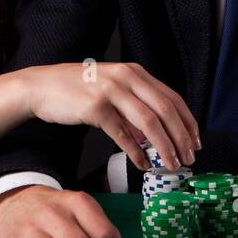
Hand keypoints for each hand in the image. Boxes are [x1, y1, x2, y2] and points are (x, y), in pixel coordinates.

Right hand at [20, 62, 199, 170]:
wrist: (42, 87)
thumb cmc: (78, 90)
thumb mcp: (112, 88)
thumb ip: (135, 105)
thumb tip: (156, 134)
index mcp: (135, 73)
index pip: (172, 98)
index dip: (188, 123)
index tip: (196, 142)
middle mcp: (127, 78)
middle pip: (166, 111)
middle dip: (181, 138)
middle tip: (188, 158)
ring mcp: (111, 91)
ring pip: (149, 123)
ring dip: (164, 147)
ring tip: (171, 164)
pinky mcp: (95, 108)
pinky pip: (122, 134)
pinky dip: (136, 152)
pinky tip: (143, 164)